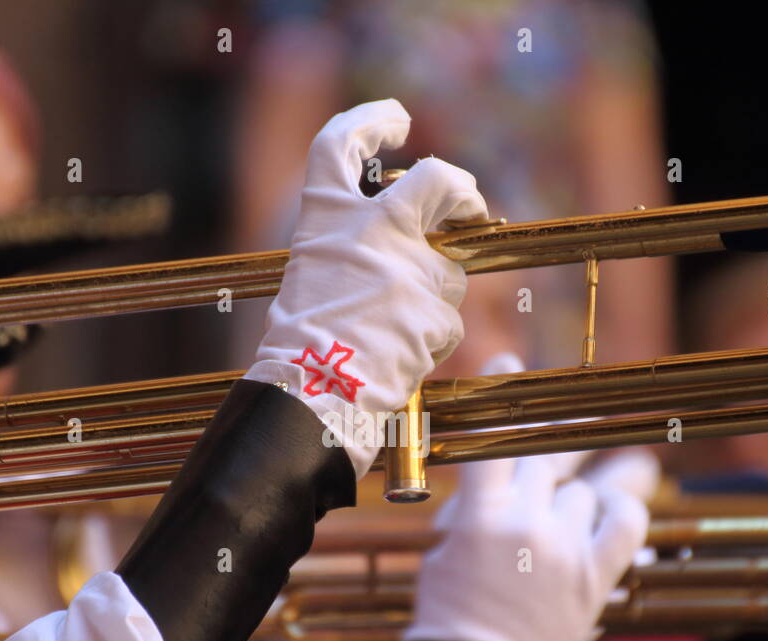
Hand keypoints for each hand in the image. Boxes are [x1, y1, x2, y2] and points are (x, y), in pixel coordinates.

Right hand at [246, 99, 487, 476]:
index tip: (396, 119)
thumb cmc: (300, 345)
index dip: (371, 121)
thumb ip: (352, 247)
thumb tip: (400, 246)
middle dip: (463, 190)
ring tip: (391, 334)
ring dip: (432, 300)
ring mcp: (412, 267)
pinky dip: (431, 340)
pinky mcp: (438, 308)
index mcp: (326, 216)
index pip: (340, 143)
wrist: (313, 393)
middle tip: (467, 207)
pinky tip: (400, 357)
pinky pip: (448, 321)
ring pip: (447, 272)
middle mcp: (374, 228)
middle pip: (439, 180)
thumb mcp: (312, 273)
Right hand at [403, 354, 658, 640]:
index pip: (492, 438)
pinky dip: (622, 510)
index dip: (500, 393)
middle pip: (544, 458)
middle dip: (546, 445)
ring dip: (572, 499)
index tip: (508, 360)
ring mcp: (565, 549)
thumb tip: (489, 483)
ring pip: (581, 494)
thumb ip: (468, 512)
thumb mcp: (441, 555)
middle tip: (556, 431)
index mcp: (478, 516)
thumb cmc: (446, 623)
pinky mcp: (594, 579)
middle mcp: (527, 523)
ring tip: (561, 520)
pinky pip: (623, 525)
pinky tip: (618, 506)